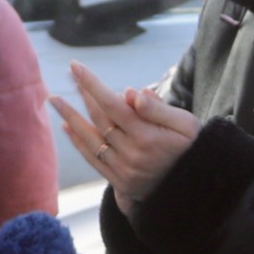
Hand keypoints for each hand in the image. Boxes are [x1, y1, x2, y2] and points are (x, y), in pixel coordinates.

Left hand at [51, 64, 196, 213]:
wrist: (198, 187)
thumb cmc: (193, 148)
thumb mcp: (185, 124)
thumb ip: (158, 108)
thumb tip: (132, 92)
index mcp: (148, 136)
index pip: (113, 104)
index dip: (92, 85)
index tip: (76, 67)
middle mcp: (132, 154)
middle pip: (99, 119)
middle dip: (82, 95)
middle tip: (69, 74)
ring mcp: (124, 170)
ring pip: (92, 139)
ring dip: (71, 118)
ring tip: (54, 100)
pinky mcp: (120, 182)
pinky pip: (94, 160)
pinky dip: (79, 143)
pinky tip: (68, 128)